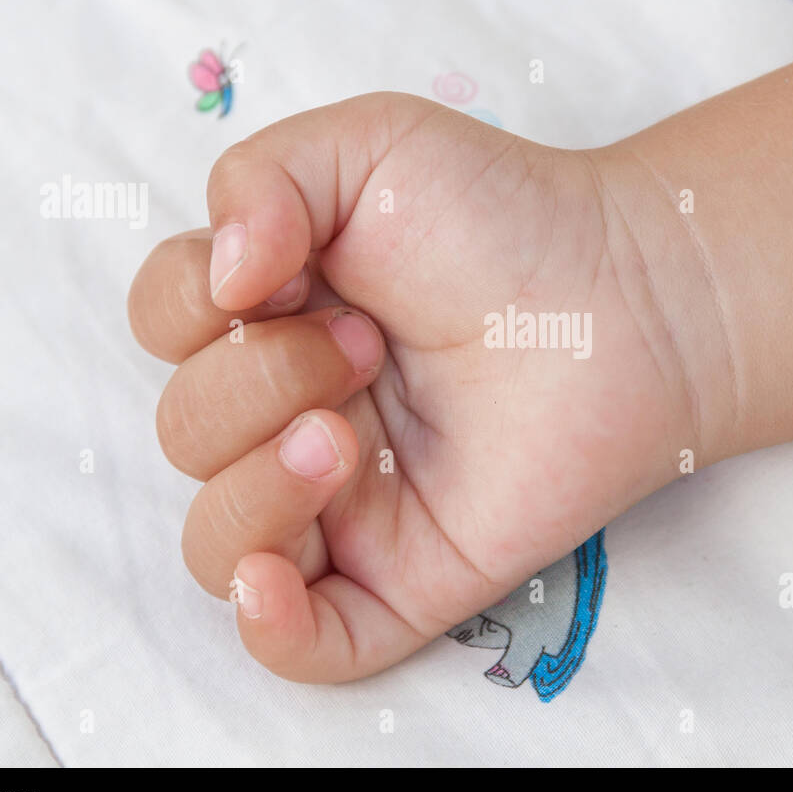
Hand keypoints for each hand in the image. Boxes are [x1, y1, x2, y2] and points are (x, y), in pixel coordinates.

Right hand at [128, 93, 719, 681]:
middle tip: (367, 344)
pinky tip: (273, 579)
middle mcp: (294, 412)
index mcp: (272, 319)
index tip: (297, 275)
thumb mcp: (367, 146)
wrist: (628, 296)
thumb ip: (258, 180)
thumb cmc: (505, 217)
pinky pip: (307, 645)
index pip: (164, 332)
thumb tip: (218, 285)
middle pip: (185, 434)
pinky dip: (269, 627)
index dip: (194, 308)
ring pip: (218, 545)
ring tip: (343, 436)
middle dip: (254, 383)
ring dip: (253, 489)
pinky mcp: (408, 573)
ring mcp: (347, 503)